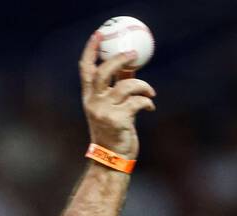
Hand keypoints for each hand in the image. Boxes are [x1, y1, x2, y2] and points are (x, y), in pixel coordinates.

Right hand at [78, 31, 156, 161]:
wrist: (111, 161)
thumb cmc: (114, 133)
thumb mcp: (111, 108)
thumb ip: (117, 86)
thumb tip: (129, 65)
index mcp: (89, 98)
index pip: (86, 69)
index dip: (91, 50)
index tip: (100, 34)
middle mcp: (94, 103)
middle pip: (104, 72)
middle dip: (119, 59)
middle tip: (133, 55)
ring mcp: (105, 112)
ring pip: (126, 86)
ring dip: (143, 85)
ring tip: (150, 92)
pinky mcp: (119, 121)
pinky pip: (138, 102)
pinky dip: (147, 101)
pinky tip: (150, 107)